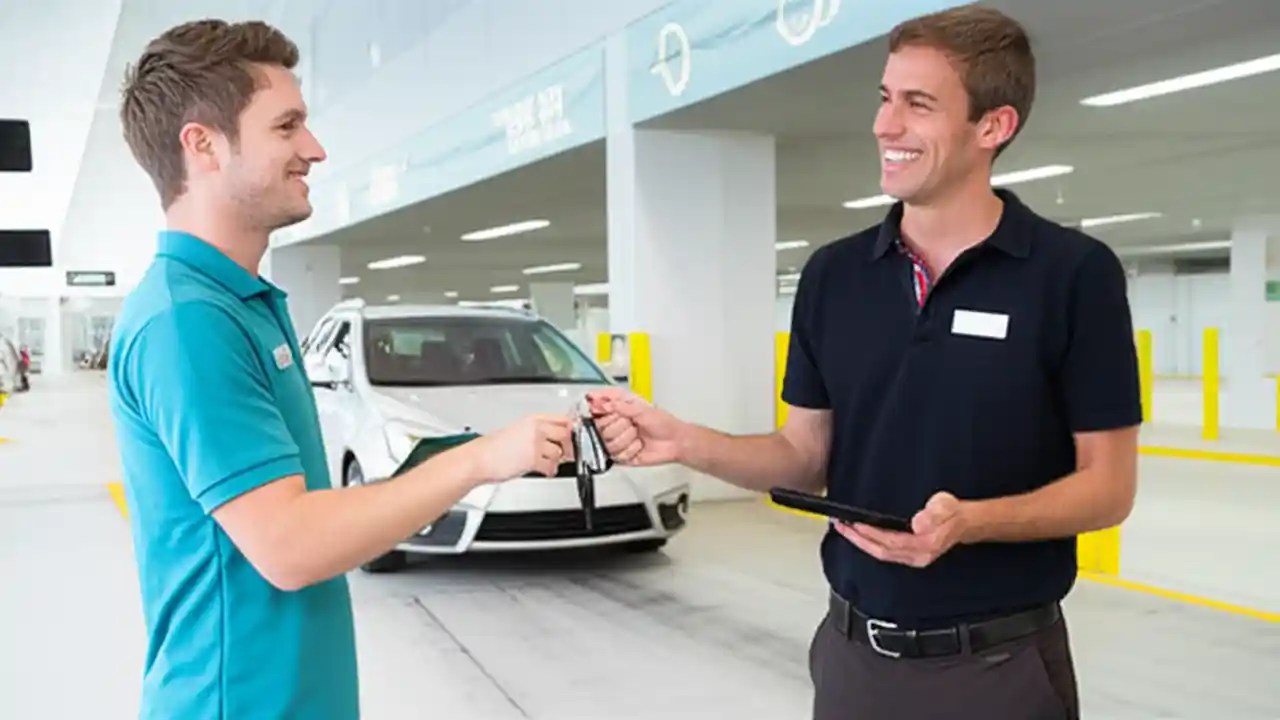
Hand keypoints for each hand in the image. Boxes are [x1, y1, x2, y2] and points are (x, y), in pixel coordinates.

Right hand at [462, 414, 574, 483]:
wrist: (479, 458)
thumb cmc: (494, 447)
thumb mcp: (518, 431)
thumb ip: (538, 432)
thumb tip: (556, 438)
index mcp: (533, 419)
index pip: (562, 419)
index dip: (570, 428)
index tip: (573, 436)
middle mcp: (536, 429)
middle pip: (566, 434)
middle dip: (568, 445)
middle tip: (565, 452)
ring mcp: (535, 443)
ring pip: (559, 452)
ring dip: (556, 460)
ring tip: (547, 462)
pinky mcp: (533, 459)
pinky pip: (551, 467)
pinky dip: (549, 471)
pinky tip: (543, 470)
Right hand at [584, 387, 683, 465]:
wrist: (674, 442)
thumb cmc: (663, 423)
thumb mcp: (642, 409)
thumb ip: (620, 405)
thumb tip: (602, 404)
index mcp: (618, 408)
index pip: (596, 405)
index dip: (595, 406)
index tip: (599, 408)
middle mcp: (614, 423)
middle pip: (599, 426)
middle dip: (618, 425)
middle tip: (632, 423)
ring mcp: (616, 439)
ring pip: (607, 441)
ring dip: (627, 439)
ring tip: (637, 435)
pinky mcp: (620, 455)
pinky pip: (616, 454)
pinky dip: (631, 450)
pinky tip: (638, 446)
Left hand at [833, 492, 967, 567]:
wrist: (963, 523)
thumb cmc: (953, 513)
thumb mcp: (946, 505)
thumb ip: (933, 514)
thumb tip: (917, 524)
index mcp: (925, 544)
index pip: (891, 541)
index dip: (871, 534)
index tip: (855, 524)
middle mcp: (918, 555)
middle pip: (881, 551)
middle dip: (858, 540)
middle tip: (841, 526)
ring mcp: (914, 558)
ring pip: (881, 554)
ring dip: (861, 542)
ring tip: (845, 529)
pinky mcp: (910, 556)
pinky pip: (885, 553)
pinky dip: (870, 545)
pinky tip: (860, 536)